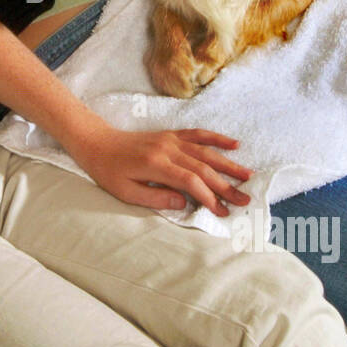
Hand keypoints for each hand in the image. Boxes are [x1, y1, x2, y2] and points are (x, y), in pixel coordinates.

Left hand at [71, 121, 252, 215]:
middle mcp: (167, 149)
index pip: (190, 181)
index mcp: (156, 165)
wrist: (97, 143)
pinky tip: (235, 144)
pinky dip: (217, 138)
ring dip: (228, 164)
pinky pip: (198, 134)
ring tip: (248, 176)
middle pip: (203, 168)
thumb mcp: (125, 192)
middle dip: (225, 185)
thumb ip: (155, 198)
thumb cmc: (109, 171)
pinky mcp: (171, 135)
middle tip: (244, 200)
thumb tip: (184, 203)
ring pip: (206, 151)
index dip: (208, 197)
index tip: (222, 211)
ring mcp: (171, 140)